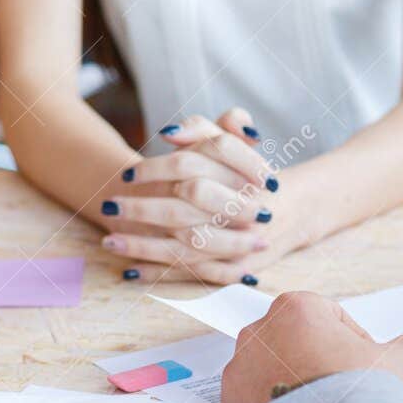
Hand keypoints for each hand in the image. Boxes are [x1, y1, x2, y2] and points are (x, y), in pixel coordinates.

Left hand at [98, 109, 275, 280]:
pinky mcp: (235, 268)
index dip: (156, 169)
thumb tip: (170, 133)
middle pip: (183, 209)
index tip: (127, 174)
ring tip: (109, 242)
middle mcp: (240, 208)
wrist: (293, 212)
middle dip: (143, 210)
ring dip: (144, 246)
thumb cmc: (250, 175)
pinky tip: (131, 272)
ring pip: (185, 246)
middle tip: (110, 206)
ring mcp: (239, 242)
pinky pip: (193, 274)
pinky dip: (162, 274)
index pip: (191, 165)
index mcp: (239, 172)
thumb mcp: (233, 144)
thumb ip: (204, 128)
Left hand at [221, 292, 402, 402]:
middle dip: (316, 361)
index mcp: (296, 308)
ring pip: (271, 371)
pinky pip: (253, 401)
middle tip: (341, 390)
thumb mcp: (391, 364)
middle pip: (295, 342)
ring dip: (291, 385)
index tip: (361, 365)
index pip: (329, 317)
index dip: (351, 342)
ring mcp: (239, 368)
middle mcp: (259, 332)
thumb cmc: (351, 393)